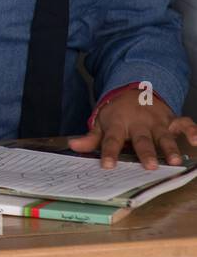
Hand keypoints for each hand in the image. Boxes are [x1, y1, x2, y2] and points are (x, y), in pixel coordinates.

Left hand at [68, 93, 196, 168]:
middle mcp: (138, 123)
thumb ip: (91, 137)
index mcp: (118, 124)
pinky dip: (192, 131)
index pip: (112, 140)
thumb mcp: (101, 122)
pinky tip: (196, 140)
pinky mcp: (172, 119)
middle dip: (146, 152)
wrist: (134, 89)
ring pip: (164, 135)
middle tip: (150, 166)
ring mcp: (157, 121)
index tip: (107, 166)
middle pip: (142, 139)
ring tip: (174, 161)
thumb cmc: (117, 113)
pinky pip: (185, 124)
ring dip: (170, 147)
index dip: (109, 153)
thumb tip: (73, 145)